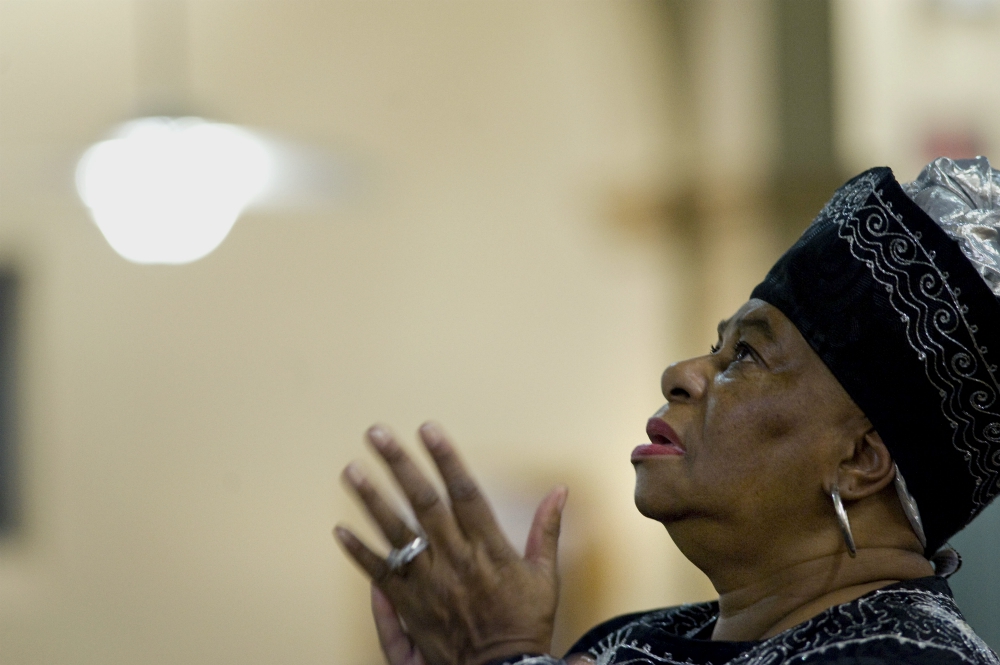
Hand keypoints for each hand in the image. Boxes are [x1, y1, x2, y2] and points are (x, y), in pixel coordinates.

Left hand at [335, 422, 567, 664]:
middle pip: (423, 503)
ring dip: (371, 499)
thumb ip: (547, 529)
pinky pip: (380, 575)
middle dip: (399, 465)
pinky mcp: (410, 605)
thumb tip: (560, 490)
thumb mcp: (545, 576)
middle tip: (377, 434)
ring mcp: (429, 582)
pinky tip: (340, 530)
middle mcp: (455, 559)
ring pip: (396, 533)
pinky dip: (359, 552)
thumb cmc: (524, 624)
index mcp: (488, 548)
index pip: (464, 492)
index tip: (428, 429)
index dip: (446, 458)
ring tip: (352, 471)